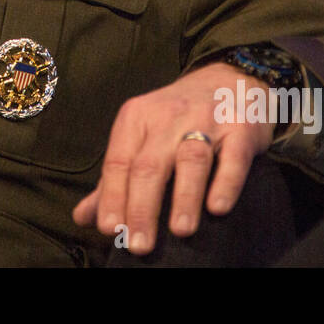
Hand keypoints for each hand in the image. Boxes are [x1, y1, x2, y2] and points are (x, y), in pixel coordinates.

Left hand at [71, 61, 274, 254]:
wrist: (229, 79)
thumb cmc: (177, 119)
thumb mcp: (142, 136)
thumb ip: (115, 179)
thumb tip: (83, 217)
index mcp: (136, 118)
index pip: (119, 162)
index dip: (112, 197)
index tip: (109, 229)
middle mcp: (168, 117)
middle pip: (149, 164)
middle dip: (142, 207)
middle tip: (139, 244)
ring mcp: (206, 121)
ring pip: (190, 159)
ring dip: (185, 196)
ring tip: (180, 231)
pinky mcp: (240, 129)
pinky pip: (233, 157)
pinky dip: (226, 183)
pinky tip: (218, 208)